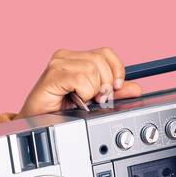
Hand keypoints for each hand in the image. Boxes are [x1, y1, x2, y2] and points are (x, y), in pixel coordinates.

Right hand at [18, 47, 142, 116]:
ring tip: (82, 100)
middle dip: (105, 84)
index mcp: (77, 58)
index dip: (117, 70)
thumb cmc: (61, 110)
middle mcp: (67, 57)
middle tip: (95, 99)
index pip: (107, 53)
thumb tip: (136, 88)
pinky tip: (75, 99)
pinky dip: (84, 93)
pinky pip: (81, 80)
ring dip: (92, 91)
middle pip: (102, 61)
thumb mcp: (96, 100)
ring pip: (93, 70)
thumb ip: (115, 93)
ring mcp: (58, 64)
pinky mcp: (53, 75)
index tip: (116, 88)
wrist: (39, 122)